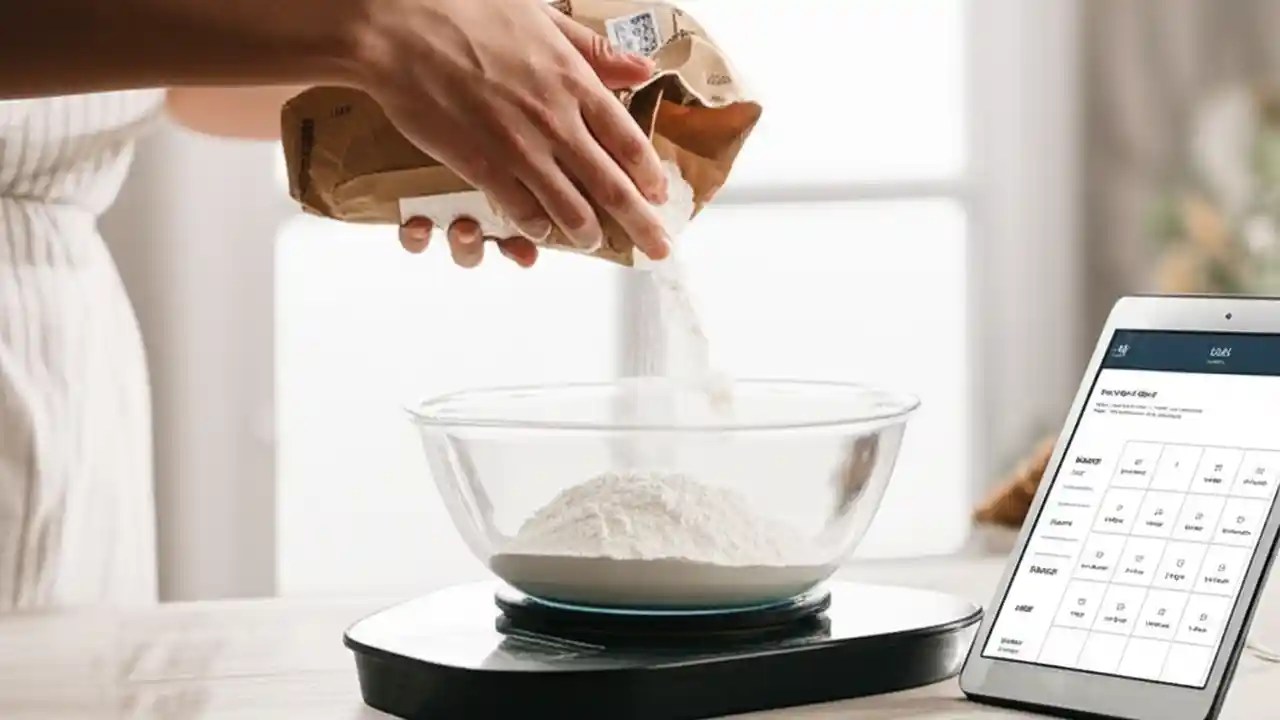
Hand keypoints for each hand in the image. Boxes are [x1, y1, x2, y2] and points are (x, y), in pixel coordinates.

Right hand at [362, 0, 671, 262]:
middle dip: (641, 223)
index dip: (649, 175)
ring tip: (595, 241)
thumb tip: (641, 69)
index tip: (660, 194)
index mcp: (575, 82)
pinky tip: (542, 230)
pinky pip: (521, 210)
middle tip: (658, 247)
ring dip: (587, 231)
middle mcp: (557, 121)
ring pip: (571, 208)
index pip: (629, 141)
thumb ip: (593, 49)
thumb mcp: (542, 16)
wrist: (401, 28)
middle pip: (613, 186)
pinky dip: (536, 225)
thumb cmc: (467, 9)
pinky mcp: (483, 167)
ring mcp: (522, 149)